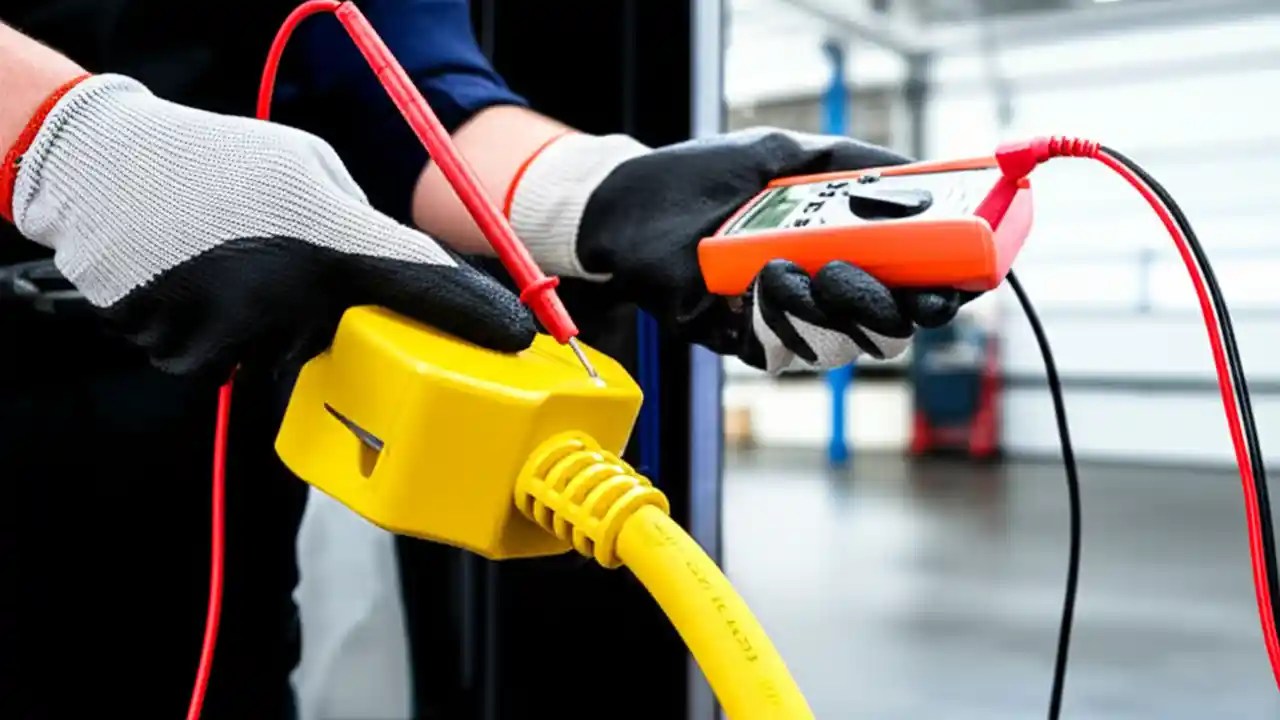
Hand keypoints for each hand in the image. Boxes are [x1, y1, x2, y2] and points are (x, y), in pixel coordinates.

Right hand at [6, 74, 534, 376]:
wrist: (107, 173)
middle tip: (306, 273)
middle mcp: (294, 300)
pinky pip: (238, 364)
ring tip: (244, 268)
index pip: (429, 291)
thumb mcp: (313, 171)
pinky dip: (233, 338)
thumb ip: (366, 229)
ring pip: (292, 357)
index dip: (482, 318)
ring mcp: (241, 337)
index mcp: (334, 243)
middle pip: (363, 341)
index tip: (521, 338)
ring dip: (282, 326)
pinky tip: (211, 291)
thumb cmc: (218, 162)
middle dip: (352, 320)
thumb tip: (409, 271)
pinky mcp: (192, 358)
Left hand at [508, 127, 975, 372]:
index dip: (948, 289)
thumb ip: (851, 163)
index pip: (916, 282)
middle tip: (870, 275)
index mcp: (848, 250)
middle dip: (892, 307)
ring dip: (828, 309)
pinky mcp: (746, 341)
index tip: (964, 281)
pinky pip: (782, 350)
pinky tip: (761, 282)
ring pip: (839, 345)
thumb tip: (918, 171)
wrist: (632, 205)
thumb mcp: (785, 154)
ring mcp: (787, 322)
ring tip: (792, 266)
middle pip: (890, 327)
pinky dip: (779, 319)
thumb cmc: (706, 177)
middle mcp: (824, 293)